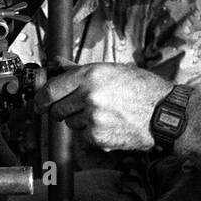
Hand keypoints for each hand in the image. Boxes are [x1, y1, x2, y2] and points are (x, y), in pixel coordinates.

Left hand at [36, 62, 172, 151]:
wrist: (163, 113)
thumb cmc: (142, 89)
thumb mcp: (111, 70)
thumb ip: (79, 70)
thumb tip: (56, 63)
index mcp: (90, 75)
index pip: (51, 89)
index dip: (40, 98)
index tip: (38, 103)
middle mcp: (89, 96)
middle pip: (56, 109)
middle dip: (62, 109)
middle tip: (77, 106)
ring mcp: (93, 118)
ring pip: (70, 123)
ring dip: (78, 120)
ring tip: (101, 113)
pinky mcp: (98, 137)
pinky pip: (83, 136)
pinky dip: (91, 132)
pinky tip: (108, 123)